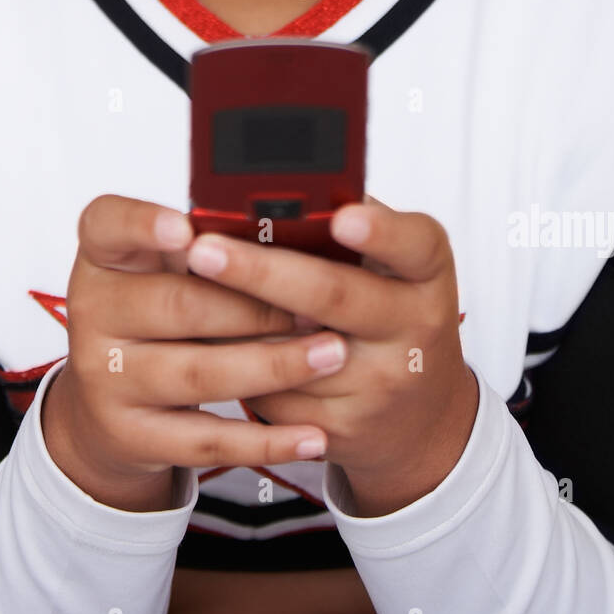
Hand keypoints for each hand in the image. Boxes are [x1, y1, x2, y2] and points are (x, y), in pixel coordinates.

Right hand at [41, 195, 357, 501]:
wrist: (107, 403)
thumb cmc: (158, 312)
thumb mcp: (164, 265)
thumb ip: (211, 243)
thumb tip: (301, 231)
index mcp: (105, 255)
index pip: (107, 224)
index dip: (144, 224)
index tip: (187, 229)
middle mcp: (93, 312)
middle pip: (176, 305)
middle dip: (254, 307)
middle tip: (317, 306)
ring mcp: (106, 379)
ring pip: (197, 375)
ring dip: (273, 365)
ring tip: (331, 354)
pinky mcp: (131, 435)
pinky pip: (205, 441)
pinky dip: (264, 440)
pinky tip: (311, 436)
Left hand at [183, 195, 478, 516]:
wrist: (420, 415)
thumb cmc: (392, 312)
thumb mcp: (393, 262)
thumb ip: (349, 222)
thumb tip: (273, 187)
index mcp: (427, 273)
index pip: (415, 244)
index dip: (380, 232)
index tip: (343, 217)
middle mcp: (414, 328)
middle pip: (334, 296)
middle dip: (262, 271)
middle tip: (205, 250)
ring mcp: (380, 384)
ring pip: (290, 350)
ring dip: (231, 320)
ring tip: (186, 290)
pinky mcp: (343, 427)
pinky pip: (274, 393)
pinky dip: (235, 361)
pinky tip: (209, 338)